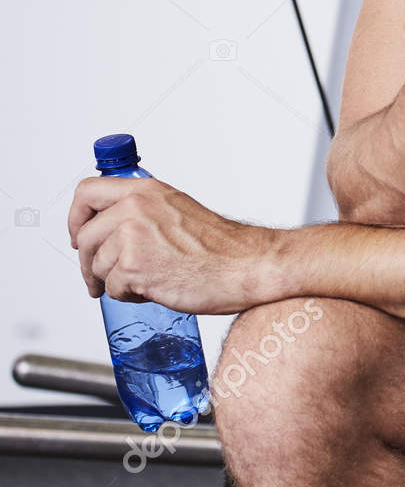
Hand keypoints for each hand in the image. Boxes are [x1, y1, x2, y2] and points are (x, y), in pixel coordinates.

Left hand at [68, 175, 278, 315]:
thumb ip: (145, 210)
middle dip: (88, 262)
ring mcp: (133, 237)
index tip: (80, 235)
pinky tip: (152, 290)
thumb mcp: (177, 210)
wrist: (246, 266)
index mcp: (145, 191)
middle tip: (98, 278)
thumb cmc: (221, 247)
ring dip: (113, 281)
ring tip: (143, 283)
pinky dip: (128, 295)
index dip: (76, 218)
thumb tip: (114, 227)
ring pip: (97, 265)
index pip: (86, 192)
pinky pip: (112, 288)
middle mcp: (135, 208)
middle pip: (85, 236)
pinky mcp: (134, 267)